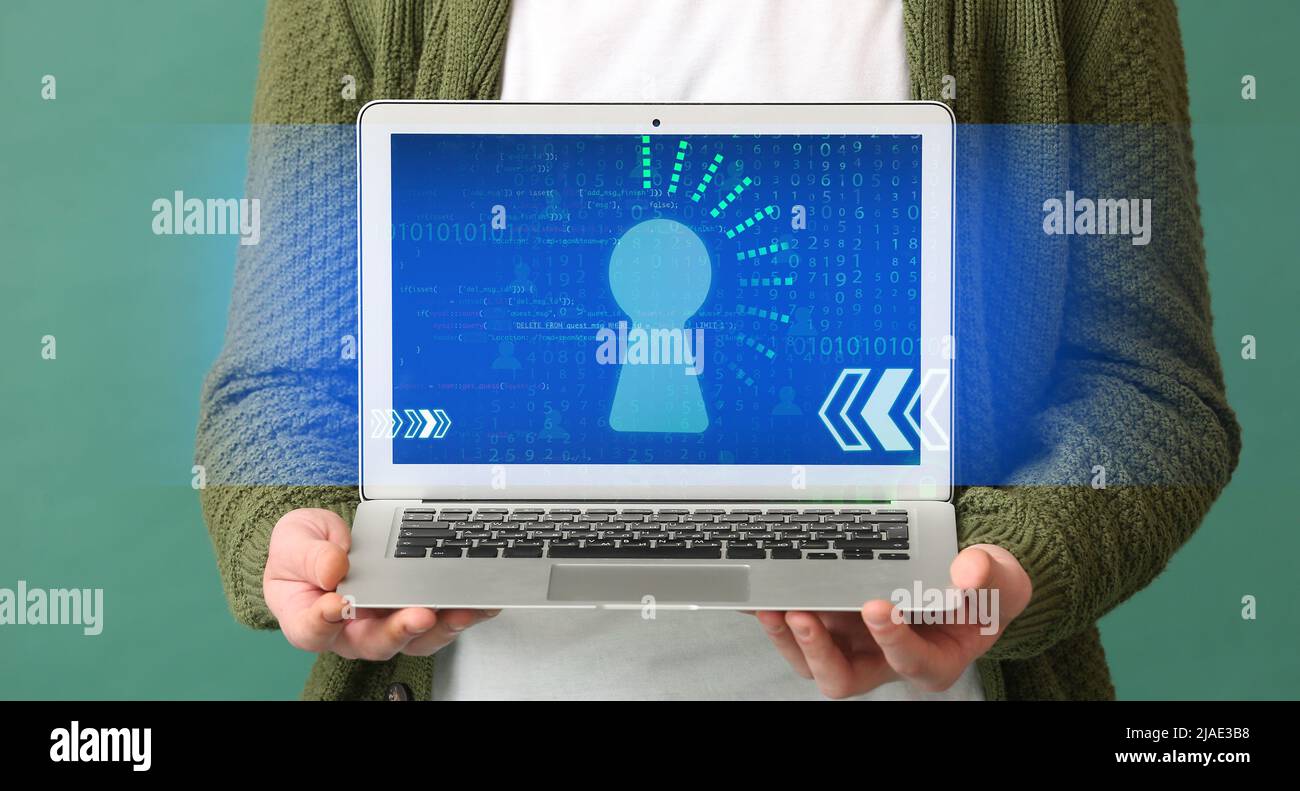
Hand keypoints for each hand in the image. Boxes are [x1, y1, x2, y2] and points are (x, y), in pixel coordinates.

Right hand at [263, 508, 497, 659]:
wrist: (323, 544)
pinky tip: (478, 604)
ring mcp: (383, 625)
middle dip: (400, 631)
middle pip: (374, 643)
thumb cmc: (303, 551)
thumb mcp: (295, 541)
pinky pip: (437, 623)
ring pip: (412, 640)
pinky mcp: (410, 614)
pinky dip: (459, 614)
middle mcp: (349, 631)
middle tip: (419, 615)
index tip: (336, 605)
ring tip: (461, 612)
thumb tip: (333, 568)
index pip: (313, 631)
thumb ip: (310, 555)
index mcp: (308, 617)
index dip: (324, 622)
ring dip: (440, 628)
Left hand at [754, 544, 1031, 697]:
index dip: (893, 641)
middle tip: (801, 615)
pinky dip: (776, 613)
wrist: (966, 581)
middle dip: (818, 651)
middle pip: (844, 678)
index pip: (910, 662)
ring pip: (813, 660)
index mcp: (933, 659)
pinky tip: (758, 593)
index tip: (878, 608)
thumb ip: (986, 575)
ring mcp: (856, 644)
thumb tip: (966, 572)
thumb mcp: (998, 579)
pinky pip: (798, 629)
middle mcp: (886, 660)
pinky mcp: (835, 624)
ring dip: (788, 637)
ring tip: (770, 606)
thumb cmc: (981, 589)